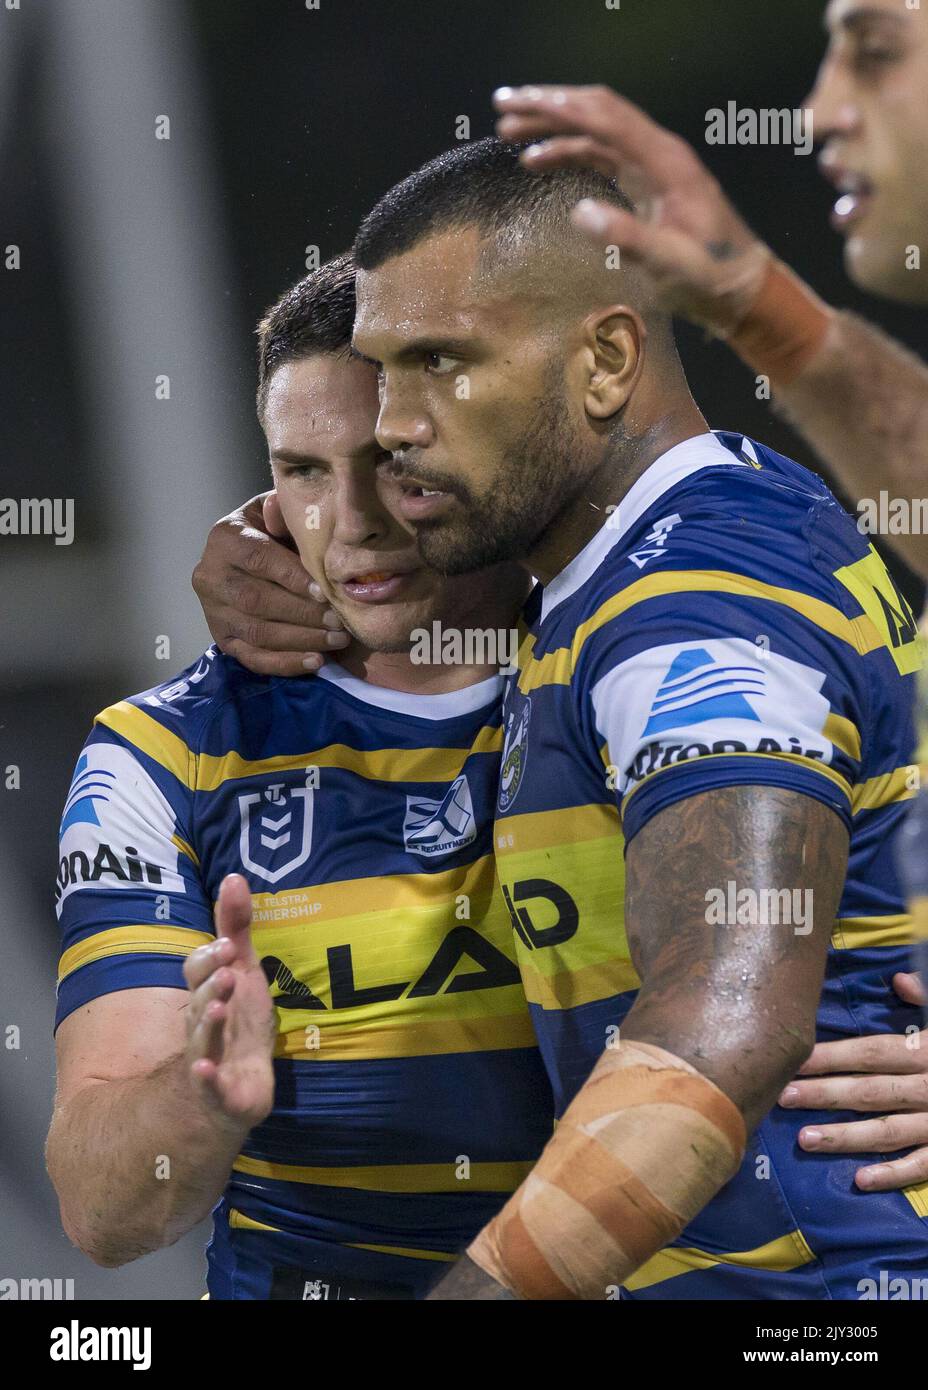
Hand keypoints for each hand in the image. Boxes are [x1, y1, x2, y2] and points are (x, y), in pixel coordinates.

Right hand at [182, 874, 277, 1131]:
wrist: (237, 1089)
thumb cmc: (240, 1024)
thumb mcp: (244, 972)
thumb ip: (236, 927)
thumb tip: (234, 876)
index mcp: (208, 994)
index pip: (197, 971)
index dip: (210, 958)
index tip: (229, 945)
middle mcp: (202, 1023)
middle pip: (198, 1001)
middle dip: (211, 985)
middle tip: (228, 970)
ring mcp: (208, 1058)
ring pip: (202, 1039)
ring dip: (207, 1023)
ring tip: (217, 1007)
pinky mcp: (220, 1092)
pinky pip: (209, 1086)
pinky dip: (205, 1079)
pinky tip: (205, 1071)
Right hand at [191, 491, 348, 675]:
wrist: (247, 553)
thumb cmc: (273, 530)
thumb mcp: (277, 513)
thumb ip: (286, 515)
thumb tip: (290, 511)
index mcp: (224, 538)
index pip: (258, 560)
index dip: (292, 578)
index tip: (324, 591)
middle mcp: (209, 575)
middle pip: (256, 601)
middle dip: (302, 614)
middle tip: (339, 621)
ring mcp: (213, 611)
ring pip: (256, 633)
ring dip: (301, 640)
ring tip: (337, 640)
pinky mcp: (222, 639)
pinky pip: (252, 658)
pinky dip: (286, 663)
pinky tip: (316, 662)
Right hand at [493, 83, 770, 332]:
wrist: (740, 288)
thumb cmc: (710, 277)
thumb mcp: (670, 263)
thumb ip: (627, 237)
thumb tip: (579, 214)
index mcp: (666, 161)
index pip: (606, 119)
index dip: (560, 108)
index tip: (520, 105)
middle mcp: (658, 153)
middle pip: (598, 112)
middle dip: (550, 106)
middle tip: (504, 107)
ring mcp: (651, 166)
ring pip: (596, 131)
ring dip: (554, 128)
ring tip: (510, 132)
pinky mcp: (644, 183)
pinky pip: (601, 155)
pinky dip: (569, 151)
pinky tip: (540, 160)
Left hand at [778, 973, 927, 1190]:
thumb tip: (899, 979)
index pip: (871, 1052)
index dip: (831, 1056)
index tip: (794, 1059)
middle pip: (871, 1091)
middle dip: (825, 1094)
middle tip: (783, 1097)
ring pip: (889, 1131)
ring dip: (847, 1136)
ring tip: (807, 1140)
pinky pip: (925, 1165)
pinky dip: (895, 1175)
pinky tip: (861, 1180)